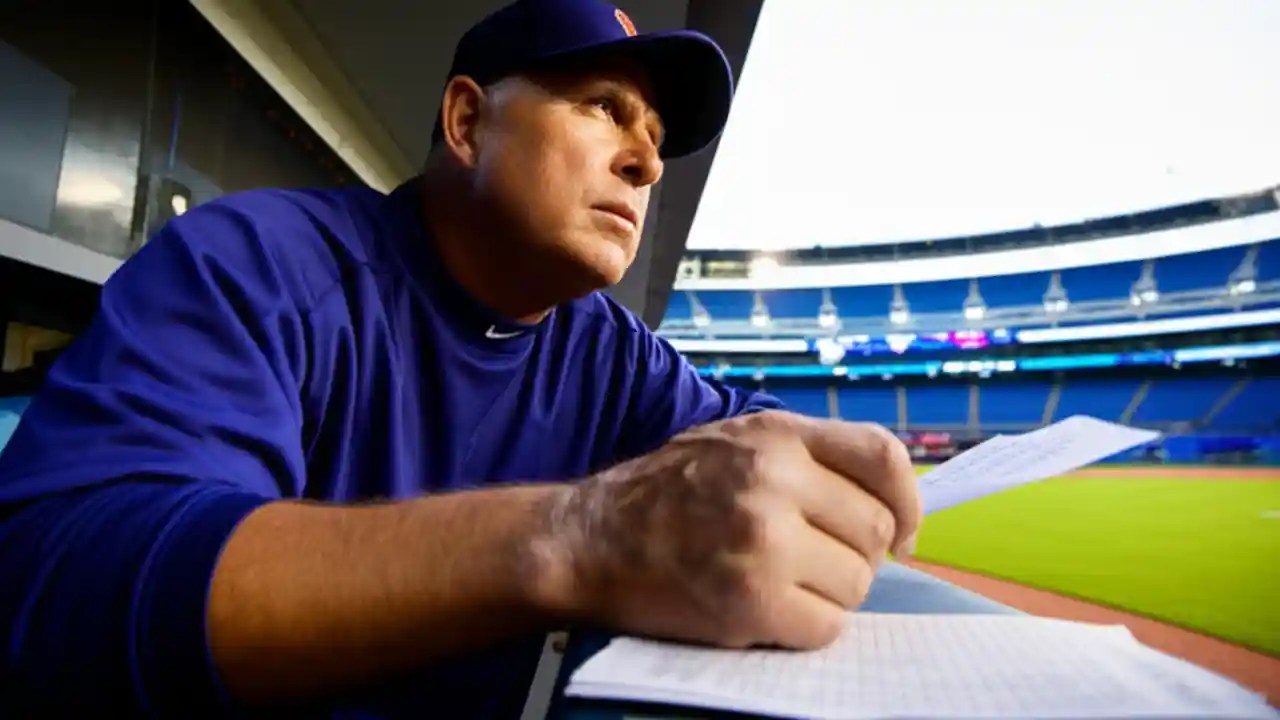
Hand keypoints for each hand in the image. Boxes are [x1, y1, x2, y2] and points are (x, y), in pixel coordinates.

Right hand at [538, 410, 921, 649]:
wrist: (587, 541)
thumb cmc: (661, 494)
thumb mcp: (732, 441)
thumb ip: (803, 456)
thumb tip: (883, 495)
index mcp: (775, 435)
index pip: (883, 456)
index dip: (909, 500)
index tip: (905, 532)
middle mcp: (774, 479)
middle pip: (876, 531)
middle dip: (855, 556)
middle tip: (813, 563)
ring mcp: (763, 541)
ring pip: (856, 584)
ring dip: (828, 594)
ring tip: (781, 585)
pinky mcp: (750, 601)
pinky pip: (824, 627)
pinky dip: (804, 629)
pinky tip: (767, 613)